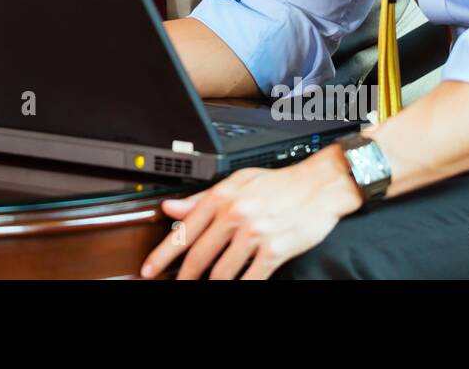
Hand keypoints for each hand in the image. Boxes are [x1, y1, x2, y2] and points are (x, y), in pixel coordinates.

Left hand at [140, 146, 361, 278]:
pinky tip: (236, 287)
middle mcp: (234, 215)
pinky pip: (250, 278)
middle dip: (183, 276)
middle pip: (198, 256)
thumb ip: (201, 198)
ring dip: (211, 284)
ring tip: (206, 286)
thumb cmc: (278, 184)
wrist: (318, 186)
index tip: (150, 268)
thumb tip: (170, 208)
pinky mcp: (274, 250)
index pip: (184, 230)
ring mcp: (254, 234)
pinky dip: (240, 286)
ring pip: (221, 271)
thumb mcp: (237, 182)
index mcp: (222, 197)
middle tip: (174, 285)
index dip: (163, 255)